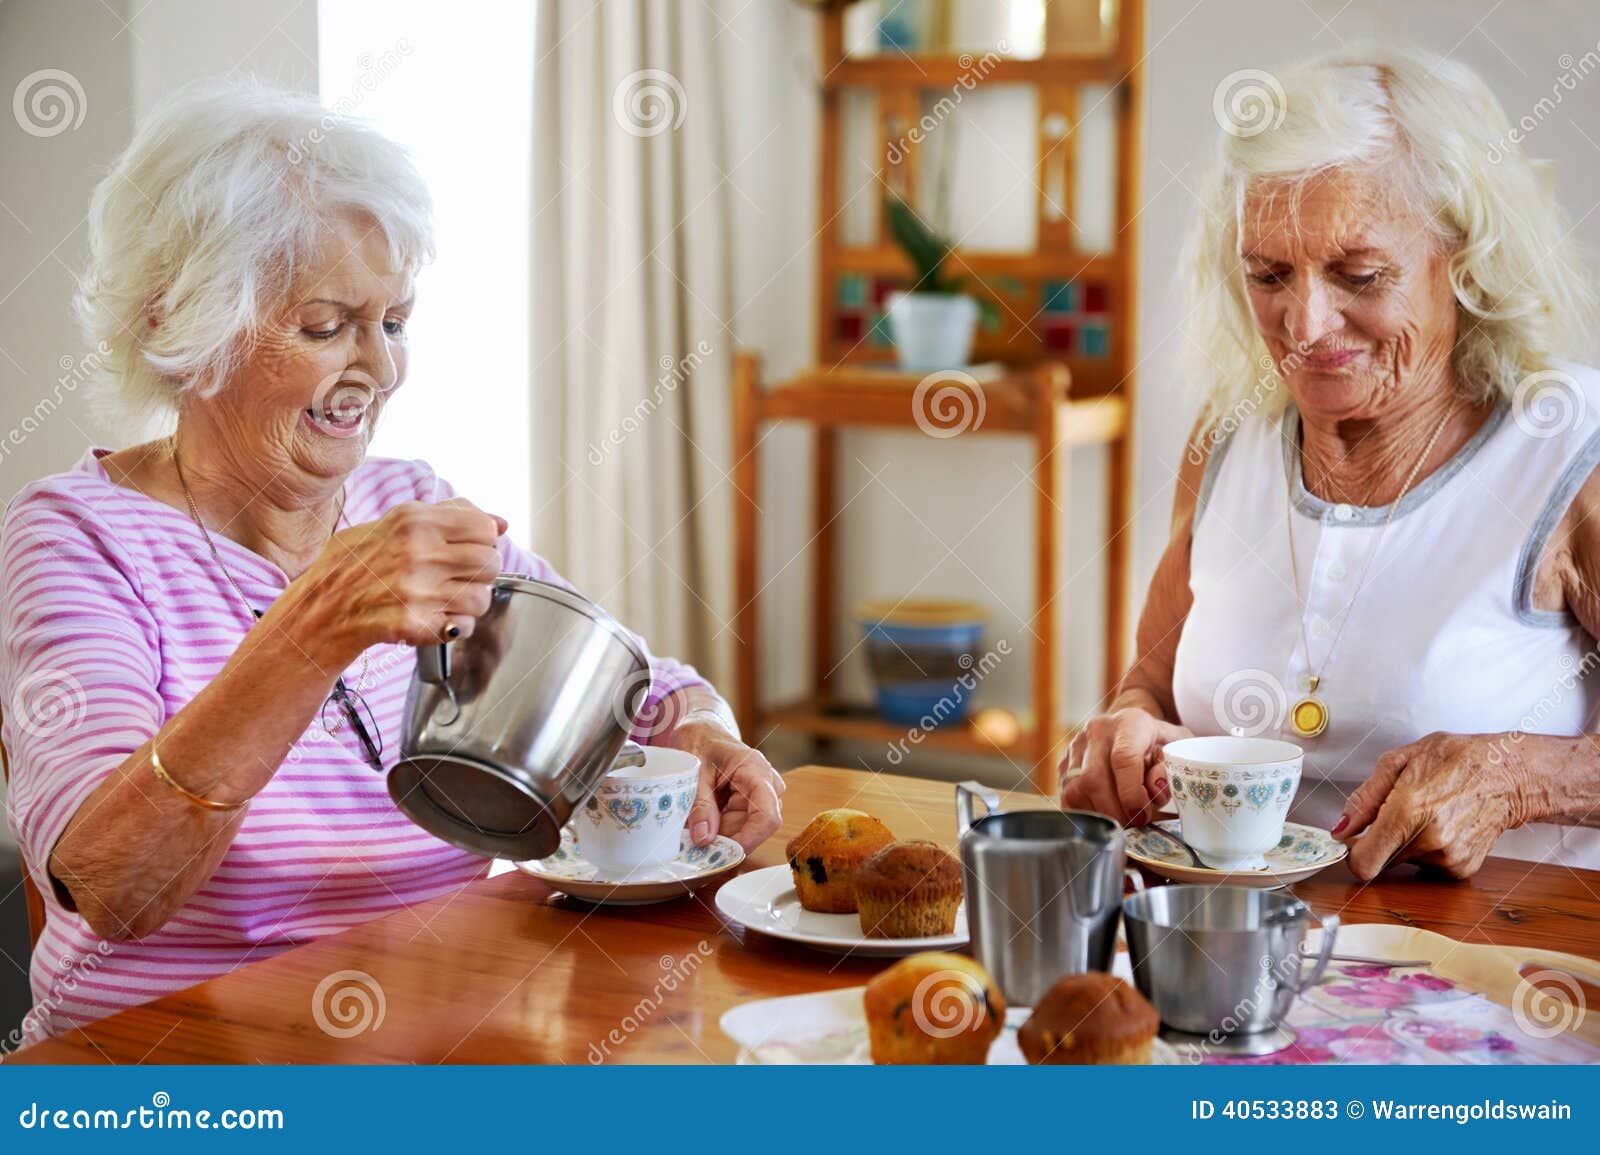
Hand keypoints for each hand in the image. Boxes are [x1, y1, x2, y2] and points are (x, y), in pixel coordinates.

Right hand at [290, 498, 505, 665]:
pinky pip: (463, 626)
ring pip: (482, 598)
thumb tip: (500, 523)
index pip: (485, 529)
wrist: (319, 609)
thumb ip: (450, 516)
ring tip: (442, 599)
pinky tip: (432, 617)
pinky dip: (453, 626)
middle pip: (491, 563)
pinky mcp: (415, 624)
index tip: (469, 549)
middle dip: (479, 574)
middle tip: (455, 577)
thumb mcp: (395, 523)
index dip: (483, 542)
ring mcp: (418, 590)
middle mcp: (418, 552)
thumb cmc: (356, 563)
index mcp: (414, 521)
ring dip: (468, 603)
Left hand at [666, 722, 784, 851]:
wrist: (701, 731)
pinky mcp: (750, 804)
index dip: (750, 838)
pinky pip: (737, 826)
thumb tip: (704, 839)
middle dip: (725, 837)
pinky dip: (718, 828)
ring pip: (744, 830)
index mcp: (755, 771)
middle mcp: (766, 785)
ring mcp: (760, 796)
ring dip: (719, 832)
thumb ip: (699, 804)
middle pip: (753, 827)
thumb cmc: (699, 741)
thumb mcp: (693, 770)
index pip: (767, 814)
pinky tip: (703, 818)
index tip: (724, 853)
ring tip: (695, 818)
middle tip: (694, 835)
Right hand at [1059, 708, 1192, 825]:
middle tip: (1133, 823)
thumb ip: (1170, 769)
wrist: (1132, 728)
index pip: (1123, 758)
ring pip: (1075, 790)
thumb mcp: (1178, 751)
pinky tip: (1104, 814)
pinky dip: (1085, 813)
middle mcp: (1097, 731)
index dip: (1132, 793)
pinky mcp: (1064, 763)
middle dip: (1114, 811)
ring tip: (1120, 820)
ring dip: (1099, 815)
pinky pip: (1065, 796)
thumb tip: (1155, 790)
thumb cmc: (1158, 743)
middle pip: (1093, 778)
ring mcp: (1076, 746)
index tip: (1142, 814)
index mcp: (1130, 723)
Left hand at [1336, 731, 1538, 879]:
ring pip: (1404, 861)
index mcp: (1407, 811)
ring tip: (1427, 813)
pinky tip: (1443, 824)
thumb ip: (1365, 798)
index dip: (1352, 853)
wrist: (1507, 774)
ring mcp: (1448, 858)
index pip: (1363, 862)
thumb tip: (1342, 828)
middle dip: (1379, 841)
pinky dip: (1427, 849)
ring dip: (1405, 843)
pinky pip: (1427, 865)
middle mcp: (1429, 840)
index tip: (1354, 839)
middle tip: (1397, 812)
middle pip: (1381, 861)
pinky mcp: (1462, 868)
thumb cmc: (1454, 759)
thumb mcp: (1400, 761)